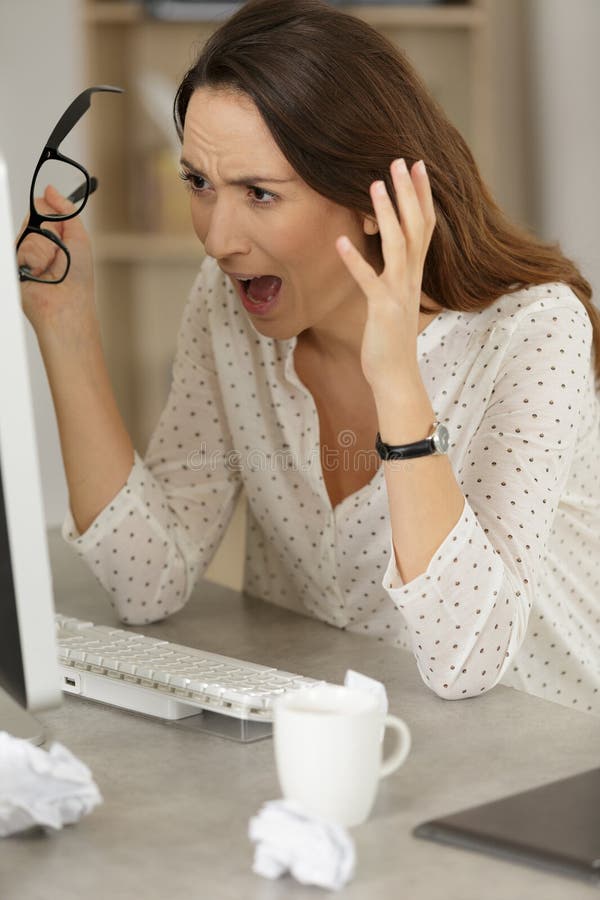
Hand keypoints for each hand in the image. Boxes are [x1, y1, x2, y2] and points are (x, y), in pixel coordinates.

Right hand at [17, 185, 95, 340]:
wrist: (67, 303)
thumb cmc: (78, 278)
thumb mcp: (79, 237)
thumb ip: (66, 210)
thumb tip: (49, 189)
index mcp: (52, 234)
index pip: (42, 207)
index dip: (51, 212)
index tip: (60, 227)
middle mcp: (36, 242)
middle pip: (34, 216)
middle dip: (51, 232)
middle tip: (60, 253)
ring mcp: (23, 252)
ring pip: (28, 231)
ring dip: (45, 249)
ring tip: (51, 266)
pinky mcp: (14, 264)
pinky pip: (19, 247)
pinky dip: (34, 259)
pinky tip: (39, 272)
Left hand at [335, 158, 435, 396]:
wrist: (396, 376)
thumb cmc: (391, 339)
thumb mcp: (395, 299)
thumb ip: (394, 274)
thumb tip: (387, 252)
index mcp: (415, 274)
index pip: (425, 226)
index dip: (423, 196)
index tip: (418, 165)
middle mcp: (412, 278)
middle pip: (416, 227)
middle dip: (409, 193)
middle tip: (400, 159)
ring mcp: (399, 293)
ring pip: (397, 245)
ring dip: (387, 213)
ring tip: (373, 184)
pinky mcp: (382, 310)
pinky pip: (369, 280)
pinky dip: (355, 260)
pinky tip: (340, 241)